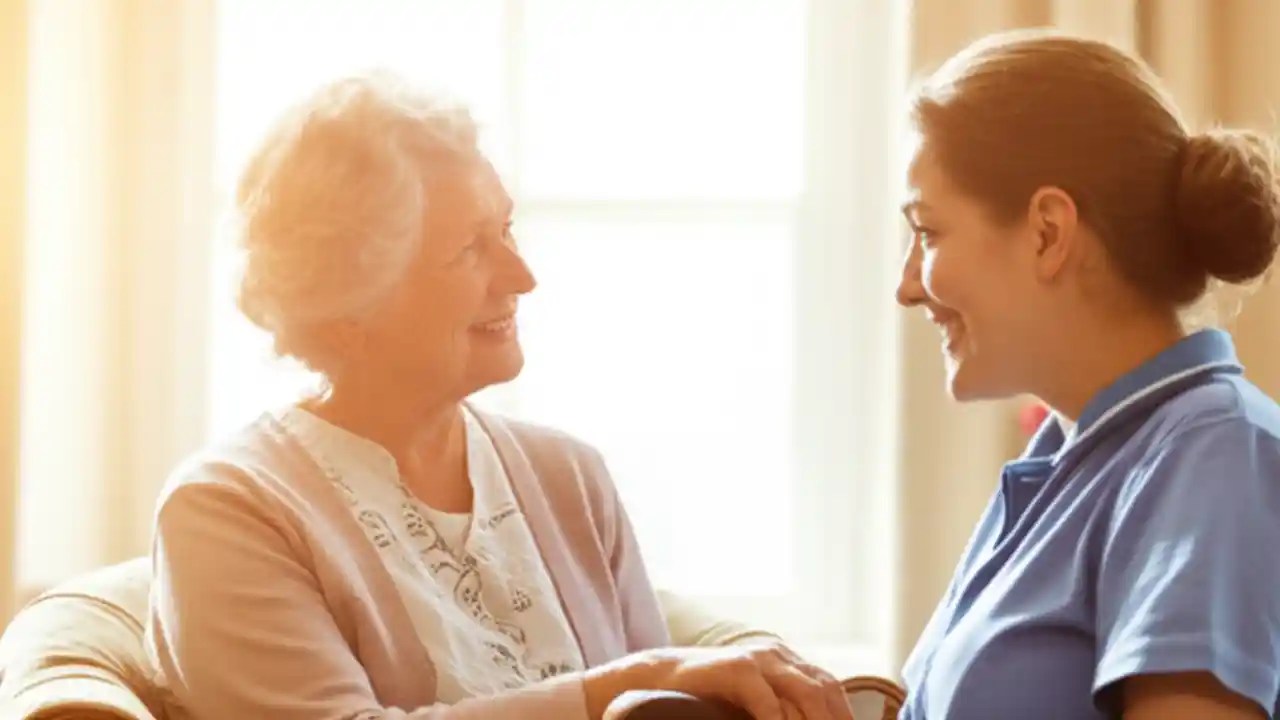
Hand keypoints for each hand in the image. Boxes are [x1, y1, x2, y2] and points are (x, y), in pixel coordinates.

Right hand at [586, 641, 851, 719]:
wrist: (661, 678)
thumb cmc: (710, 696)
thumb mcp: (756, 703)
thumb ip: (784, 711)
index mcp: (787, 661)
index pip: (830, 687)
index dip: (844, 714)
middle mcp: (778, 654)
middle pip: (824, 689)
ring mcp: (758, 657)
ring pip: (805, 692)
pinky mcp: (737, 667)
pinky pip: (768, 700)